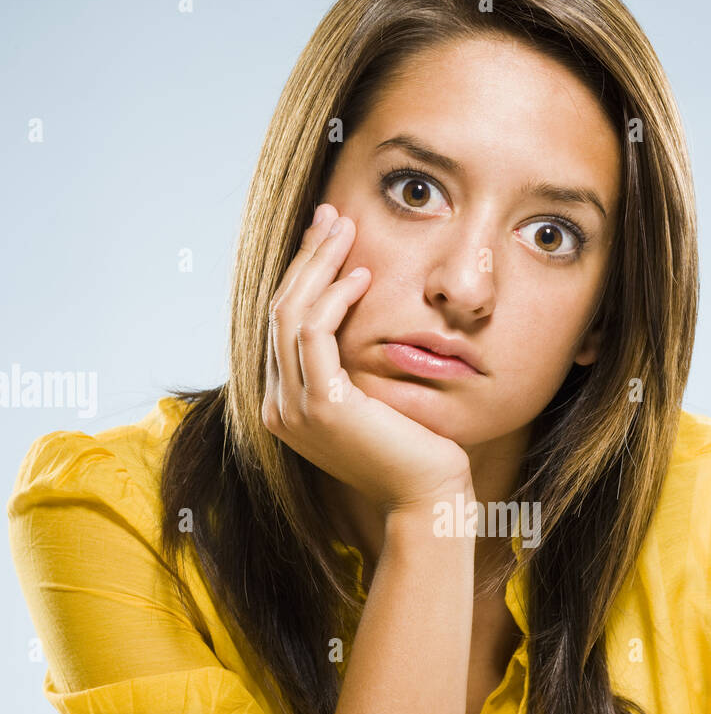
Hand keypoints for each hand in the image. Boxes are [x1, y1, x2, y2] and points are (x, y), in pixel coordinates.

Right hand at [263, 203, 472, 516]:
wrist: (429, 496)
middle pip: (280, 311)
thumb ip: (351, 367)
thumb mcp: (373, 399)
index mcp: (285, 406)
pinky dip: (336, 298)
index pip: (283, 325)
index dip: (302, 274)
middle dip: (306, 258)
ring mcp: (293, 410)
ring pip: (291, 315)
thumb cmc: (414, 449)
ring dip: (318, 265)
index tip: (328, 237)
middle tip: (333, 216)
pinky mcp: (320, 407)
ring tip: (347, 230)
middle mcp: (277, 409)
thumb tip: (358, 313)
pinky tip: (363, 275)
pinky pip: (315, 334)